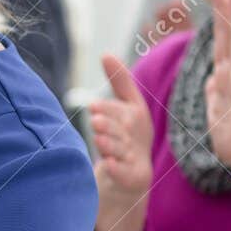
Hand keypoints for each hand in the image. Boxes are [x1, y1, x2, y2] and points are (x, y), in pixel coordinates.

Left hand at [89, 53, 153, 230]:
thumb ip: (119, 81)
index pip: (123, 109)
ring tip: (98, 138)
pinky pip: (123, 172)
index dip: (109, 109)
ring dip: (109, 143)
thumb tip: (106, 53)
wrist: (131, 175)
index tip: (93, 107)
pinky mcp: (133, 177)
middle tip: (95, 120)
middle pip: (121, 128)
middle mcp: (138, 135)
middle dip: (109, 124)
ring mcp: (136, 157)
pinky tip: (108, 164)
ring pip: (120, 148)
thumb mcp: (126, 106)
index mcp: (136, 115)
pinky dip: (116, 168)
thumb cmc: (126, 134)